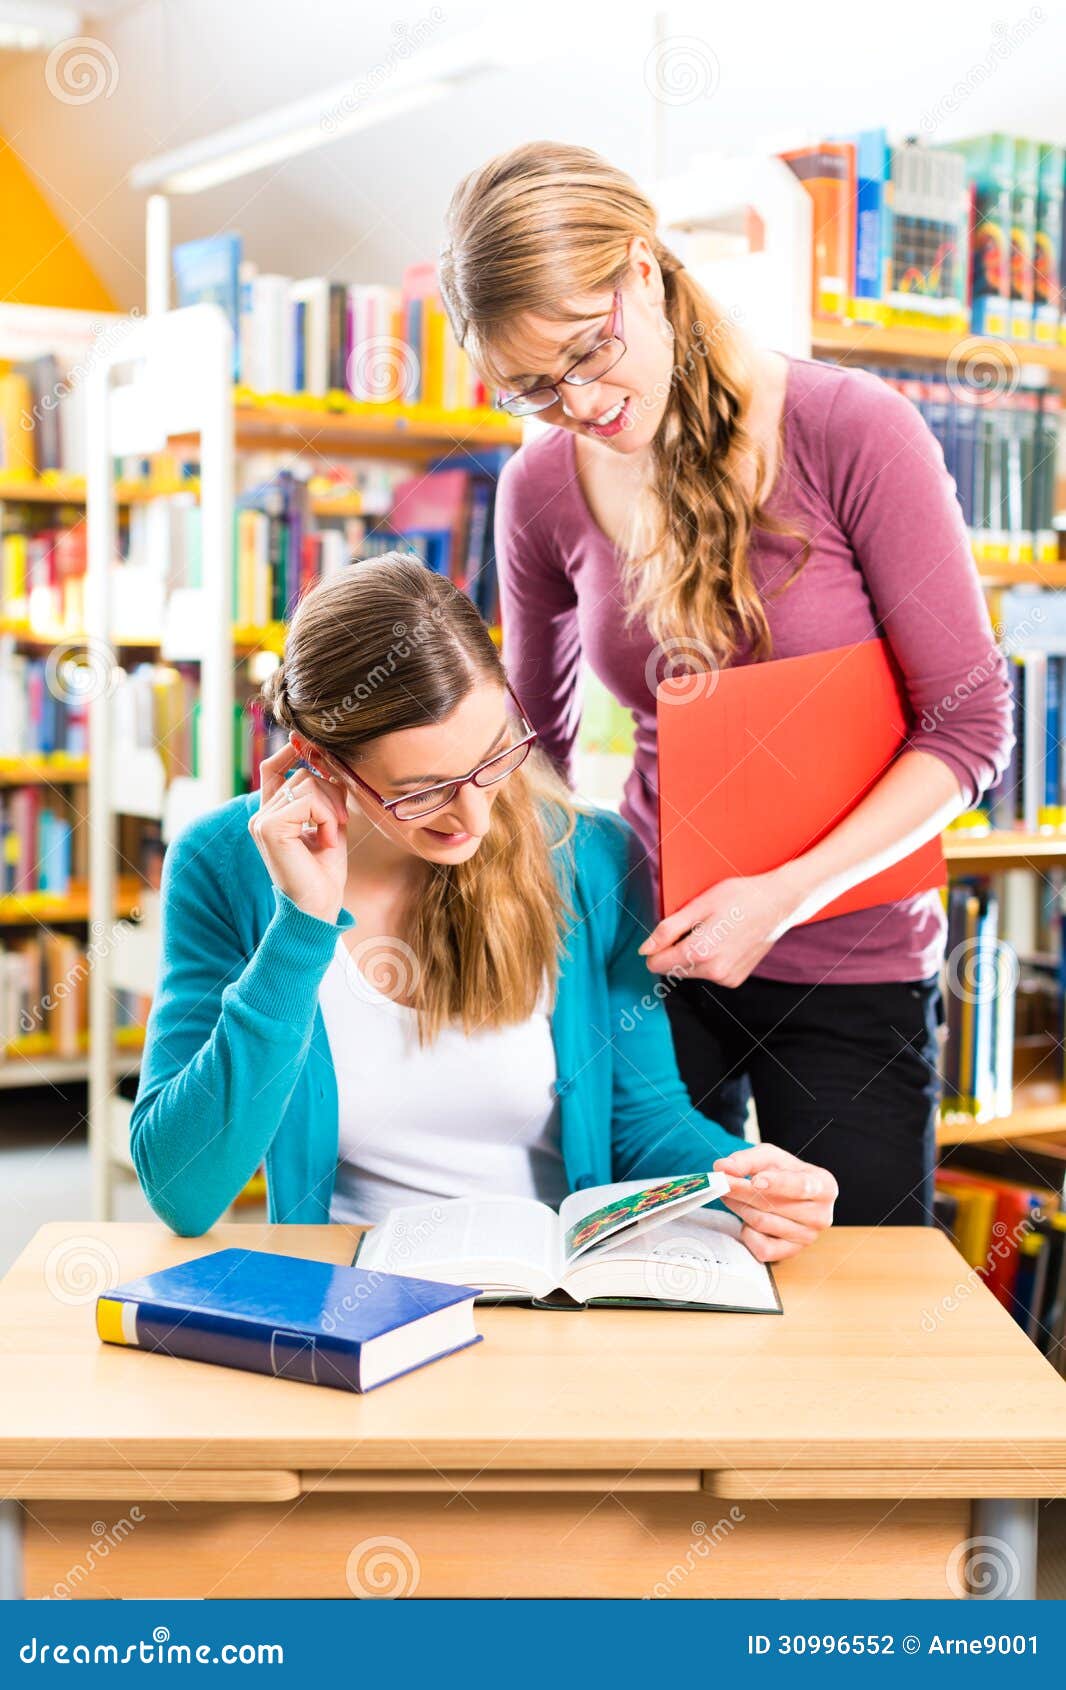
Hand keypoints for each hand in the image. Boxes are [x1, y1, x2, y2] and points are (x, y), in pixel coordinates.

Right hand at [248, 741, 349, 924]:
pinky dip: (326, 818)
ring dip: (331, 808)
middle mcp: (261, 814)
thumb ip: (325, 795)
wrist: (318, 908)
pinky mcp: (269, 827)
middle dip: (331, 793)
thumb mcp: (328, 824)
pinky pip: (309, 800)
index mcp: (272, 813)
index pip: (274, 767)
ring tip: (330, 836)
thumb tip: (327, 757)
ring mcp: (261, 820)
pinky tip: (325, 841)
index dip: (292, 749)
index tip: (313, 744)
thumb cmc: (324, 873)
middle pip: (302, 773)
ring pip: (307, 783)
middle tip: (339, 824)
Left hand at [638, 869, 801, 987]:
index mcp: (700, 952)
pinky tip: (725, 940)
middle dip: (676, 949)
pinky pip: (709, 973)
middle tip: (698, 925)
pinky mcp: (735, 980)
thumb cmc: (740, 896)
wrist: (779, 903)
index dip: (656, 946)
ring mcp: (726, 978)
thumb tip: (644, 950)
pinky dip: (710, 960)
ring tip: (715, 931)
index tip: (668, 931)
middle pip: (673, 968)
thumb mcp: (699, 905)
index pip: (656, 963)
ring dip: (694, 954)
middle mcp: (713, 971)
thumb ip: (668, 929)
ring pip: (691, 971)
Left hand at [712, 1143, 836, 1262]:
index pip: (801, 1186)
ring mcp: (808, 1237)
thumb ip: (745, 1160)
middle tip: (721, 1182)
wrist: (790, 1193)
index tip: (755, 1180)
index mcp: (825, 1186)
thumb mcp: (769, 1157)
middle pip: (773, 1205)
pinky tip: (747, 1220)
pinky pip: (763, 1248)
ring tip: (729, 1195)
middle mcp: (821, 1215)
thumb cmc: (784, 1173)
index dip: (777, 1184)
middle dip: (742, 1192)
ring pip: (763, 1223)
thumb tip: (723, 1168)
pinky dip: (748, 1233)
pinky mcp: (792, 1253)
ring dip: (739, 1207)